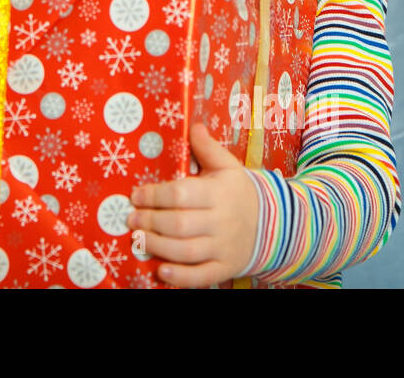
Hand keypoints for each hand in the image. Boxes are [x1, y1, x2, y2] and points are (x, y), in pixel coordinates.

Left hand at [125, 122, 258, 286]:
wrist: (273, 224)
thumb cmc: (238, 192)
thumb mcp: (227, 167)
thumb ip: (207, 148)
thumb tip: (192, 125)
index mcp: (219, 193)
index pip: (181, 194)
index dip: (155, 195)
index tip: (136, 195)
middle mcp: (221, 222)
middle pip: (179, 224)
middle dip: (149, 222)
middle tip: (131, 218)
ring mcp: (224, 248)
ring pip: (186, 252)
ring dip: (157, 247)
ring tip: (138, 239)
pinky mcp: (225, 268)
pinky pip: (201, 276)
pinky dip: (180, 277)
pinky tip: (161, 272)